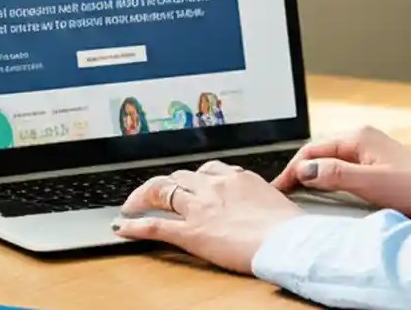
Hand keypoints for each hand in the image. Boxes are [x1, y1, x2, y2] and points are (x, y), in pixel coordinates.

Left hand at [114, 160, 303, 273]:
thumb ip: (261, 197)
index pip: (208, 169)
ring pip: (162, 192)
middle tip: (157, 193)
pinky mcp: (191, 232)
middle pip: (181, 177)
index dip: (195, 177)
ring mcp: (200, 208)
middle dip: (168, 184)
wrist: (286, 240)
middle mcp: (214, 186)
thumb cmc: (288, 226)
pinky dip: (134, 226)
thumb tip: (263, 203)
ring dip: (144, 197)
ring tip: (133, 204)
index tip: (191, 183)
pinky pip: (155, 225)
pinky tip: (122, 227)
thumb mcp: (277, 201)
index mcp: (237, 178)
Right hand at [272, 125, 410, 216]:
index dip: (291, 170)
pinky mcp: (375, 164)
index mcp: (358, 137)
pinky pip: (342, 167)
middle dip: (298, 171)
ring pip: (329, 160)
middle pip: (318, 153)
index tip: (278, 189)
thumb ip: (335, 174)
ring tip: (296, 193)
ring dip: (312, 175)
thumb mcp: (371, 183)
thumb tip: (304, 170)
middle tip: (282, 194)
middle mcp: (362, 138)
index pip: (311, 150)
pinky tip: (323, 191)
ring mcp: (369, 150)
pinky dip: (327, 178)